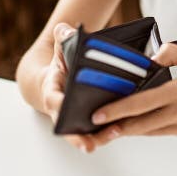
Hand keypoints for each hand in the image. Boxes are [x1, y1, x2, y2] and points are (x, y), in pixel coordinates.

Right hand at [40, 22, 108, 152]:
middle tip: (89, 144)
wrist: (62, 77)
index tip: (64, 109)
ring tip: (114, 133)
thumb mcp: (62, 48)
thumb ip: (64, 38)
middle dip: (77, 137)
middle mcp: (63, 109)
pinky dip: (109, 131)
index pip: (53, 100)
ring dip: (98, 137)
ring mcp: (77, 117)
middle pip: (68, 126)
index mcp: (53, 90)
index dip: (58, 106)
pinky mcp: (92, 120)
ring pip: (86, 133)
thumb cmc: (63, 63)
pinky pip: (100, 130)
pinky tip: (123, 129)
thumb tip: (65, 30)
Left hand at [89, 43, 176, 141]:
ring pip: (150, 131)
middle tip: (97, 127)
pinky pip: (164, 131)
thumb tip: (150, 58)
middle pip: (140, 125)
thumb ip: (172, 52)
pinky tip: (141, 121)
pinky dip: (150, 127)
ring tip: (112, 126)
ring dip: (131, 128)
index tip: (100, 114)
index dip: (118, 110)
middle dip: (116, 127)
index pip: (142, 103)